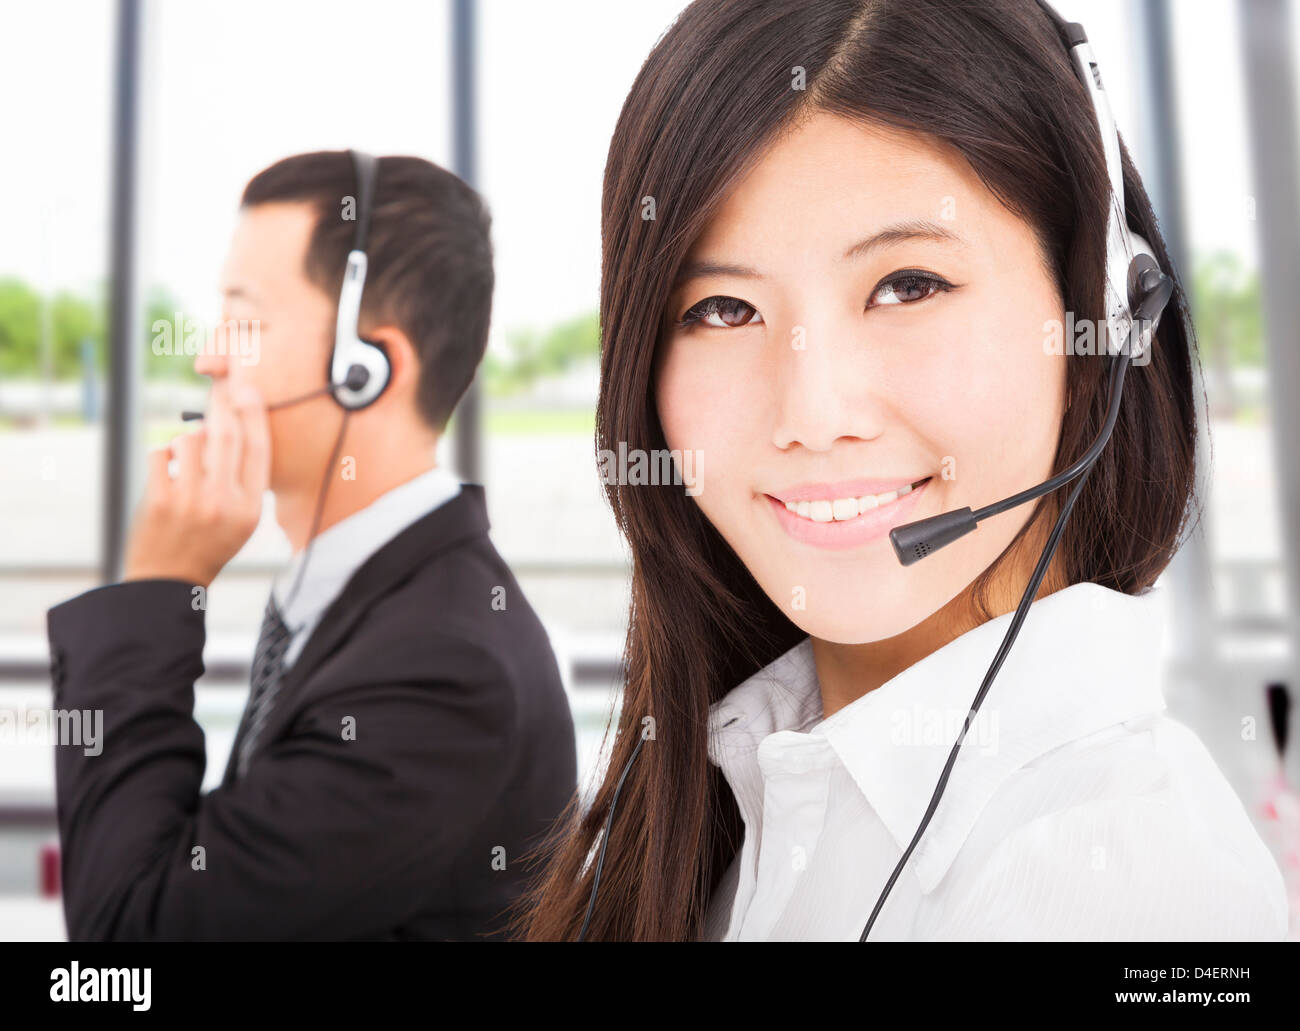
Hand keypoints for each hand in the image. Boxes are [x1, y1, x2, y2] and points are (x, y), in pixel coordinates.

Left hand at [123, 383, 269, 587]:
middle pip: (227, 435)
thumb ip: (243, 481)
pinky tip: (166, 470)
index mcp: (251, 508)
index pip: (259, 449)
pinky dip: (162, 455)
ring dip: (187, 438)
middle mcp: (224, 503)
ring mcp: (191, 501)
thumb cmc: (208, 545)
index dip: (255, 414)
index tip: (249, 390)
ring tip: (187, 455)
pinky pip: (160, 454)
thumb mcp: (242, 521)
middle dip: (222, 406)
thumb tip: (230, 426)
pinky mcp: (160, 501)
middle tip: (220, 389)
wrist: (168, 582)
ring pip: (190, 440)